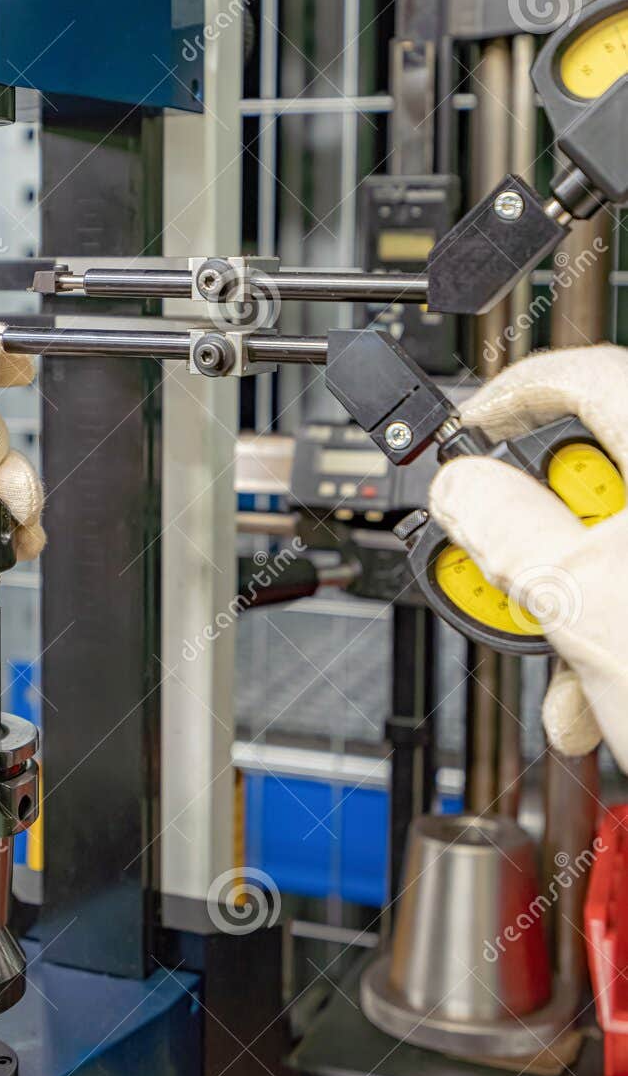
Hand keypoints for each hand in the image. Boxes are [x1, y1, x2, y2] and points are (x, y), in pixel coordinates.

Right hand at [428, 344, 627, 769]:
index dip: (508, 401)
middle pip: (606, 475)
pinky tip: (608, 700)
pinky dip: (623, 638)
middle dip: (546, 544)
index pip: (590, 375)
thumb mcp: (589, 611)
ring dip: (581, 612)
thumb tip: (463, 486)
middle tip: (516, 588)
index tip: (463, 445)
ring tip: (572, 681)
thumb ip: (510, 532)